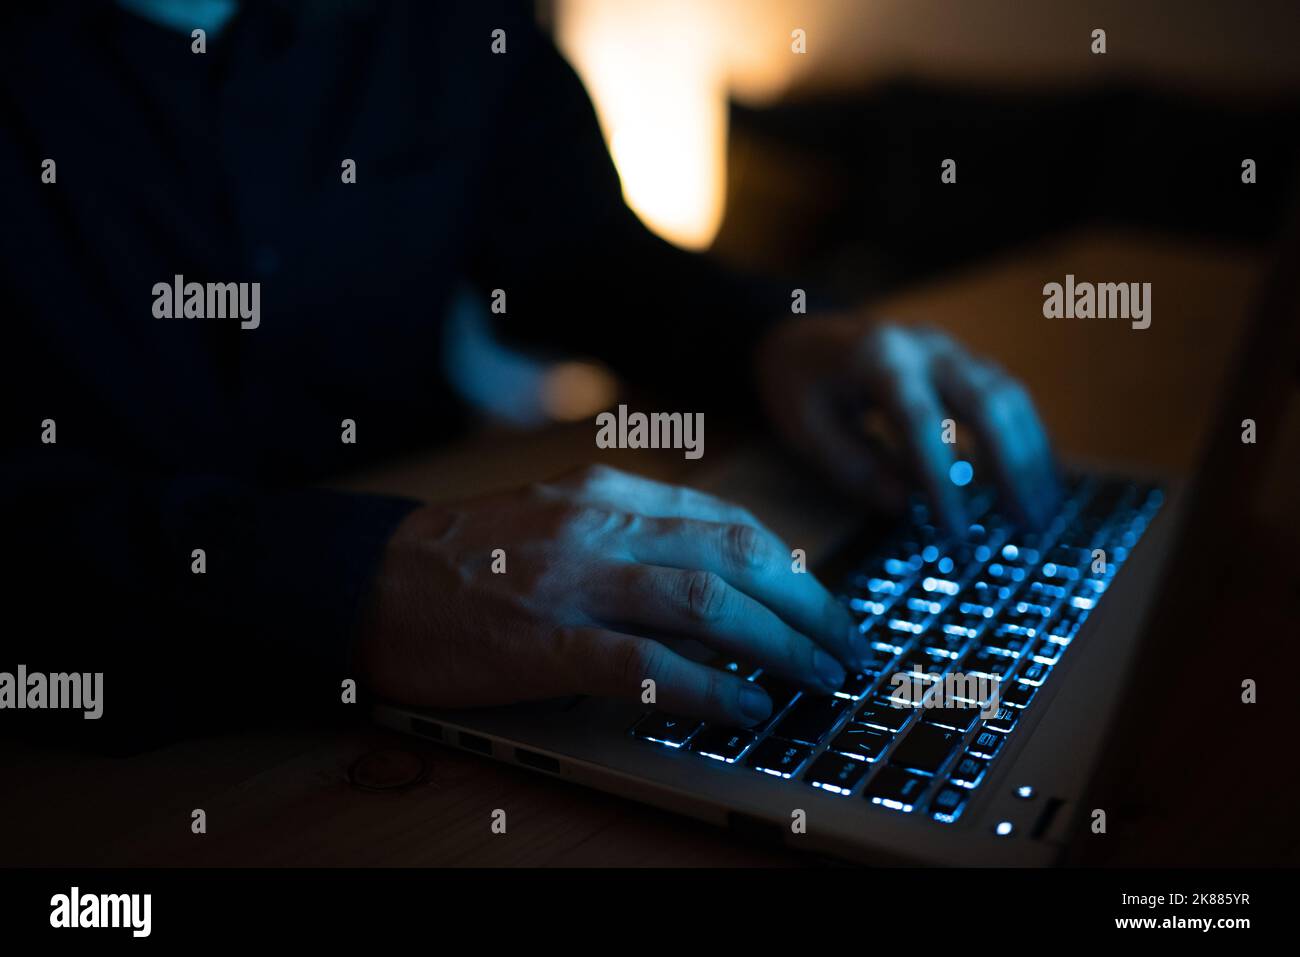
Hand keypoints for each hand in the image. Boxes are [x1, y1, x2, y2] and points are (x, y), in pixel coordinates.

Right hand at [357, 465, 861, 724]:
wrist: (364, 578)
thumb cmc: (464, 556)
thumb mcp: (555, 517)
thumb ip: (629, 532)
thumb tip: (714, 574)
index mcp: (607, 495)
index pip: (728, 522)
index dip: (792, 567)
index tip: (825, 603)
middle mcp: (600, 526)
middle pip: (736, 554)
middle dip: (808, 603)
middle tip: (846, 645)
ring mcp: (572, 581)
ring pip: (705, 600)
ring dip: (778, 642)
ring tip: (818, 676)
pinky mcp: (543, 640)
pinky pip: (644, 662)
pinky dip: (707, 684)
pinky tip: (745, 704)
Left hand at [757, 316, 1060, 532]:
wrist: (802, 336)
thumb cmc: (800, 387)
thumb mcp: (805, 428)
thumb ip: (854, 467)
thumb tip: (905, 505)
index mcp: (877, 359)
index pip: (920, 420)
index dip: (940, 476)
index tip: (953, 529)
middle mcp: (925, 347)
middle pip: (985, 400)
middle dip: (1010, 465)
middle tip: (1026, 524)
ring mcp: (951, 350)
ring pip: (1008, 394)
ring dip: (1031, 454)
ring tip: (1041, 511)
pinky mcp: (965, 362)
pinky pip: (1008, 397)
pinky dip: (1027, 439)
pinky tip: (1037, 481)